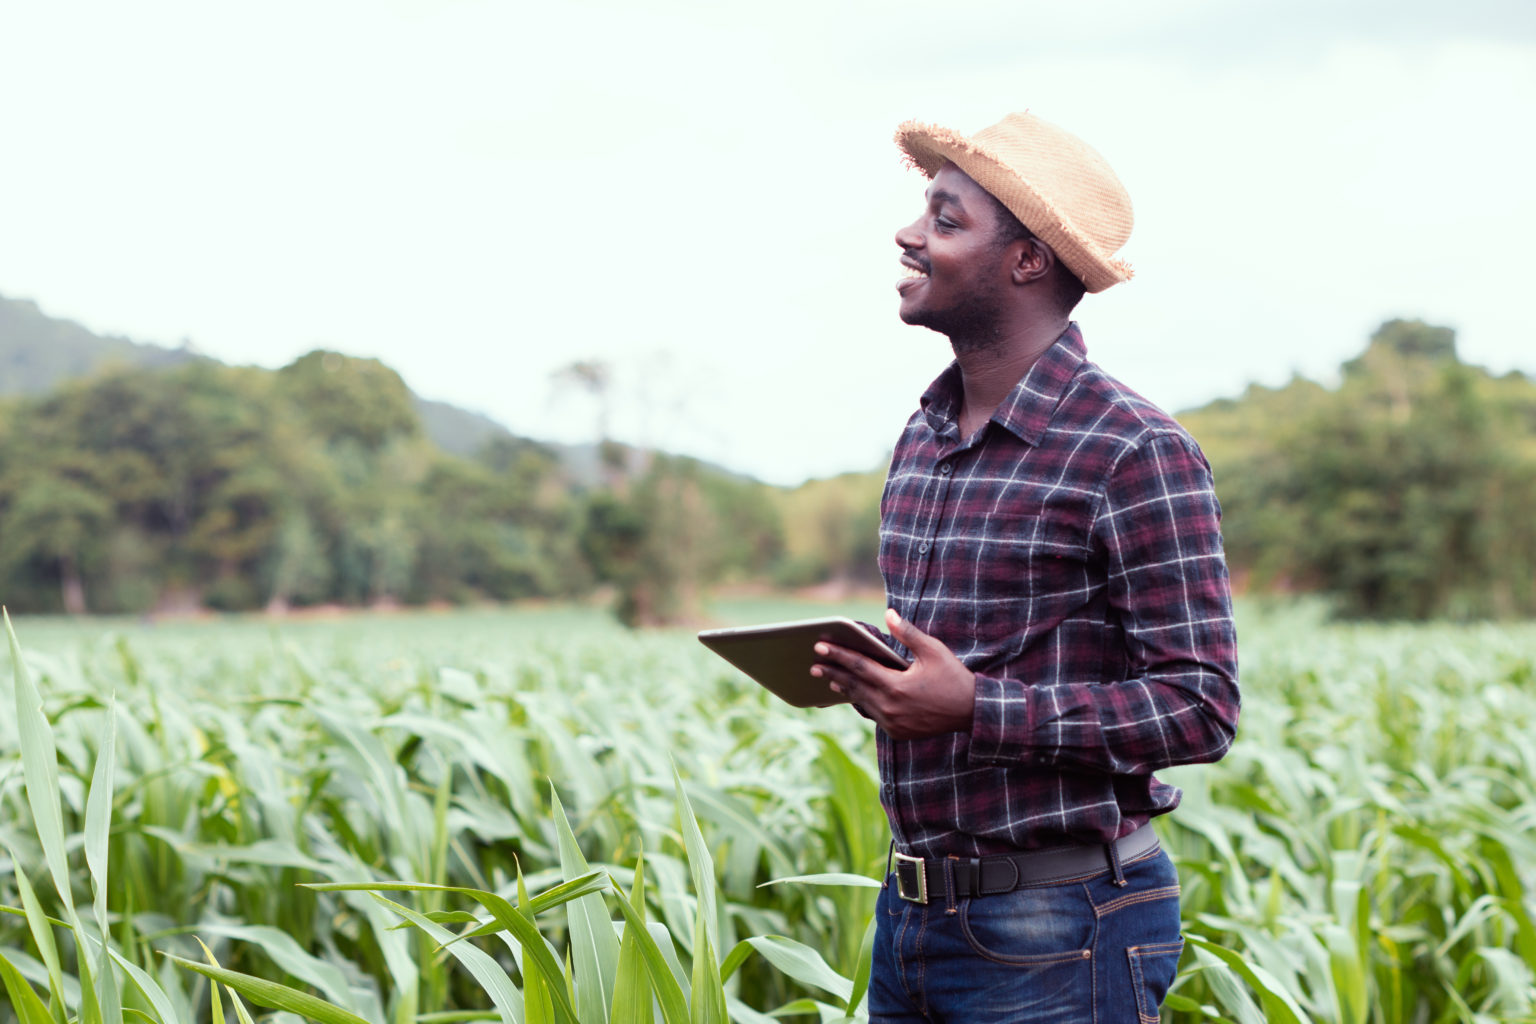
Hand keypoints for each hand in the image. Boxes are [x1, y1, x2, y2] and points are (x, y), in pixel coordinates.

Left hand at [811, 609, 975, 738]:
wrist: (972, 712)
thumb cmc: (953, 677)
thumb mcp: (933, 650)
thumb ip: (907, 633)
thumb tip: (888, 613)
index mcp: (896, 686)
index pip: (858, 666)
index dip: (838, 655)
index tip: (820, 646)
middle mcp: (890, 707)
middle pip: (853, 686)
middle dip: (832, 673)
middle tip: (813, 665)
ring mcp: (892, 723)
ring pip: (861, 702)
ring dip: (844, 689)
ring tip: (829, 679)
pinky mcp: (897, 732)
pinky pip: (873, 715)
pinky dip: (862, 702)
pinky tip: (854, 694)